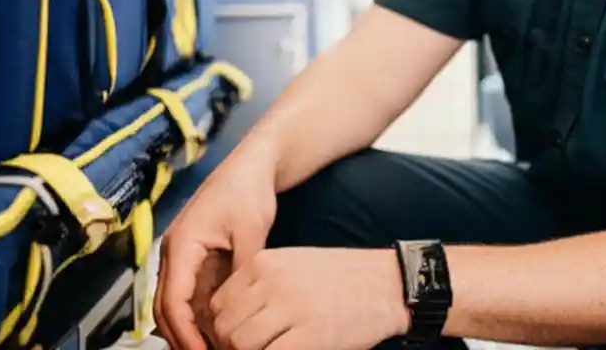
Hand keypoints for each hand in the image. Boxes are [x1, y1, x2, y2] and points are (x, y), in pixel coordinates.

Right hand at [154, 151, 277, 349]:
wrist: (251, 166)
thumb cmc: (247, 190)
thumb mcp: (251, 231)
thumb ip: (243, 270)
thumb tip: (240, 308)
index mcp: (181, 245)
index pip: (172, 301)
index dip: (184, 333)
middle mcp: (174, 254)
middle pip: (164, 309)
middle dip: (180, 339)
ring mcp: (182, 259)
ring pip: (174, 306)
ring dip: (186, 331)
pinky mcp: (195, 261)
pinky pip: (189, 297)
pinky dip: (196, 319)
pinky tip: (214, 335)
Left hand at [208, 247, 409, 349]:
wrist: (388, 284)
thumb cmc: (341, 279)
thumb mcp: (294, 266)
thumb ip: (261, 286)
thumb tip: (231, 320)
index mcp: (265, 264)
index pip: (218, 303)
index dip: (220, 329)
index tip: (233, 341)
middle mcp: (273, 282)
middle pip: (225, 325)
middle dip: (228, 347)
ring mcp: (292, 308)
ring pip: (240, 343)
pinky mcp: (312, 334)